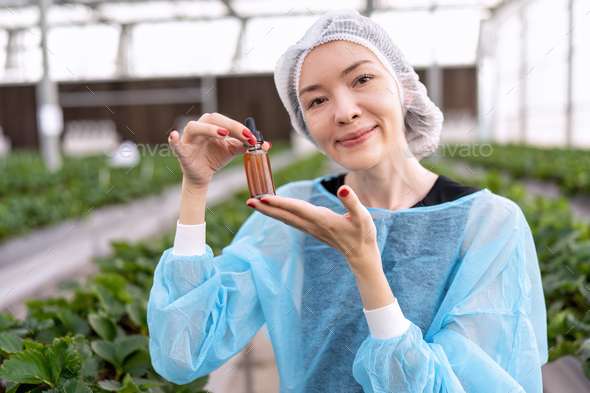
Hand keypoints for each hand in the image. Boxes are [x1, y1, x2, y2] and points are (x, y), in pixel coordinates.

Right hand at [168, 112, 270, 188]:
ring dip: (209, 129)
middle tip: (244, 135)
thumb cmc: (215, 157)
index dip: (240, 128)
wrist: (203, 176)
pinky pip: (176, 145)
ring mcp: (189, 139)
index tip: (253, 138)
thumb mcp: (232, 150)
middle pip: (212, 119)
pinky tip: (174, 135)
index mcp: (212, 126)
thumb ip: (246, 145)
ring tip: (223, 134)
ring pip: (195, 127)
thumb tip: (266, 145)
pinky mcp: (182, 152)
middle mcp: (200, 128)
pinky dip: (173, 140)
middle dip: (230, 126)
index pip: (226, 121)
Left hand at [247, 185, 380, 276]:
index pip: (297, 209)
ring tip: (254, 204)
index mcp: (322, 220)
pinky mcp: (312, 230)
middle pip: (285, 215)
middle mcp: (313, 225)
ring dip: (269, 211)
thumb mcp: (363, 216)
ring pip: (286, 219)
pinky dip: (279, 214)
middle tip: (248, 201)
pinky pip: (291, 221)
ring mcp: (311, 229)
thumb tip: (342, 189)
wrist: (361, 256)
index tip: (263, 198)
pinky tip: (272, 210)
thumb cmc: (364, 235)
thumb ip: (352, 202)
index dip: (280, 203)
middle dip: (266, 208)